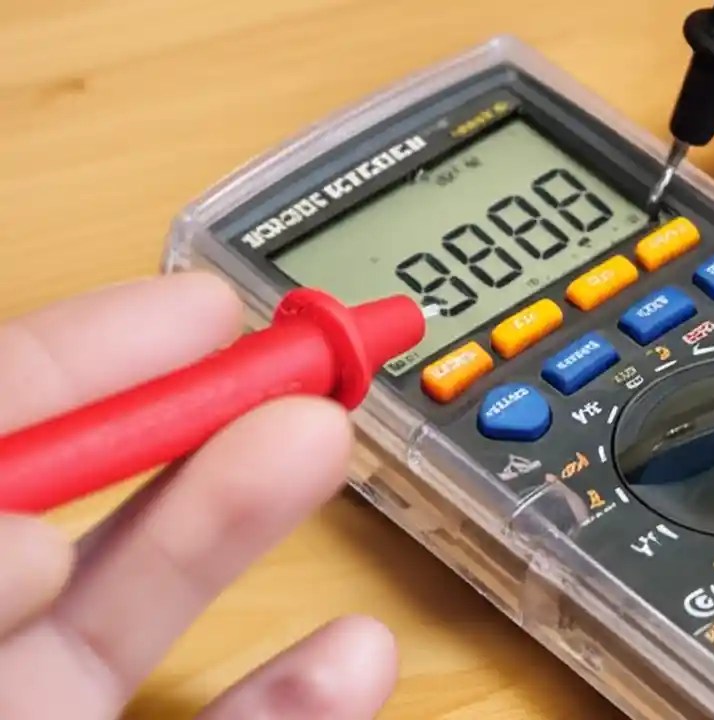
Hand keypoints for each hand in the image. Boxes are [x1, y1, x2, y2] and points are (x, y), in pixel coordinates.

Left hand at [0, 273, 396, 718]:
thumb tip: (29, 548)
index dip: (88, 356)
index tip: (202, 309)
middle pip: (88, 508)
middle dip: (197, 421)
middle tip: (296, 368)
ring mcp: (42, 717)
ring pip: (149, 612)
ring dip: (247, 519)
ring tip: (325, 444)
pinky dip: (297, 703)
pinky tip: (357, 656)